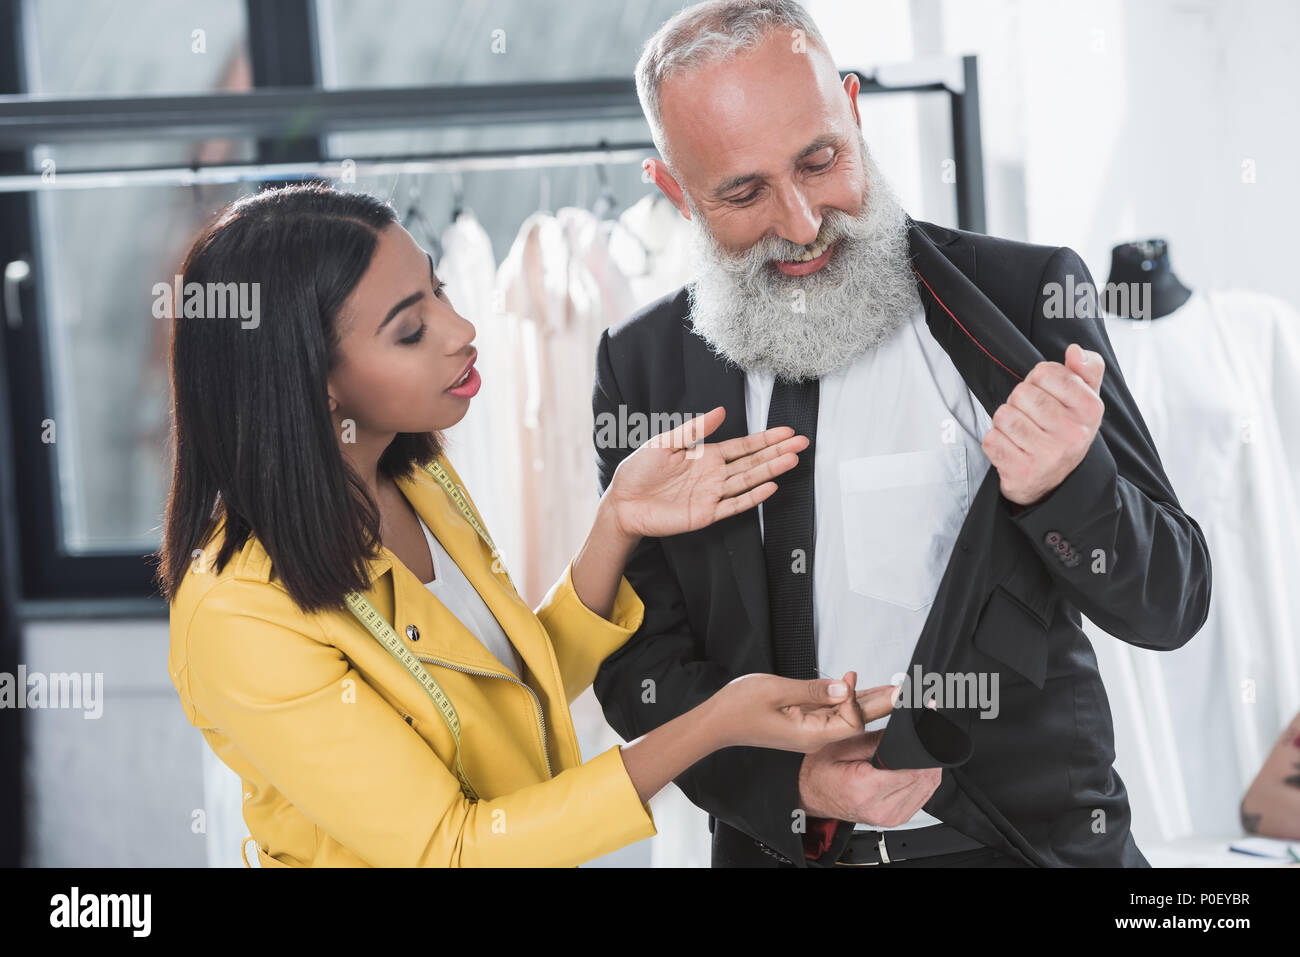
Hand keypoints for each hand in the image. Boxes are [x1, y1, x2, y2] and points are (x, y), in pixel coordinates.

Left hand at [606, 405, 807, 539]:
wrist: (622, 502)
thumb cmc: (639, 471)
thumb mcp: (665, 442)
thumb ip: (694, 429)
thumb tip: (720, 412)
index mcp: (705, 456)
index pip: (743, 446)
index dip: (765, 439)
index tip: (787, 432)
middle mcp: (714, 475)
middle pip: (752, 461)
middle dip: (777, 452)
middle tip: (802, 443)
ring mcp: (712, 495)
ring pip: (748, 480)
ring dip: (770, 470)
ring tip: (792, 460)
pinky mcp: (706, 514)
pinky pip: (734, 505)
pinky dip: (752, 497)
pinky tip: (770, 487)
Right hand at [713, 671, 896, 753]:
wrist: (716, 721)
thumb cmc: (738, 708)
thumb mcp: (776, 691)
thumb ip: (814, 690)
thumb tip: (846, 687)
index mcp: (809, 735)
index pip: (850, 721)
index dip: (857, 699)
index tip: (852, 677)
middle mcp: (813, 736)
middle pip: (856, 720)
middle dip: (882, 704)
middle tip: (907, 690)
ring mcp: (808, 730)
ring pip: (846, 714)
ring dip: (867, 699)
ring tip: (892, 687)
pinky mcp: (802, 722)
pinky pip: (831, 711)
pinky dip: (846, 697)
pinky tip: (857, 686)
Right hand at [798, 731, 942, 825]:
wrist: (810, 795)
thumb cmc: (819, 771)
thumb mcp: (841, 744)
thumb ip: (875, 738)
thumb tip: (904, 729)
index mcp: (865, 789)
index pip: (911, 769)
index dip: (920, 748)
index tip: (920, 732)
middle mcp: (880, 808)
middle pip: (924, 777)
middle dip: (924, 755)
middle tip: (918, 736)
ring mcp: (891, 817)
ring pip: (928, 786)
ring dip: (925, 767)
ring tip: (911, 751)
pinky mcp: (897, 818)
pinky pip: (923, 796)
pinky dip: (922, 779)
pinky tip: (910, 767)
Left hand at [982, 343, 1104, 506]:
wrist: (1055, 481)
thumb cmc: (1065, 432)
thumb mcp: (1084, 399)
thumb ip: (1086, 369)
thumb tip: (1074, 351)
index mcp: (1090, 410)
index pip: (1046, 372)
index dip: (1037, 379)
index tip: (1045, 393)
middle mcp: (1073, 434)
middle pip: (1022, 393)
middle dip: (1019, 401)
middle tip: (1032, 417)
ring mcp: (1048, 455)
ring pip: (1003, 415)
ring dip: (1006, 421)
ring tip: (1021, 433)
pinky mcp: (1022, 471)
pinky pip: (991, 439)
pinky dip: (996, 440)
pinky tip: (1013, 448)